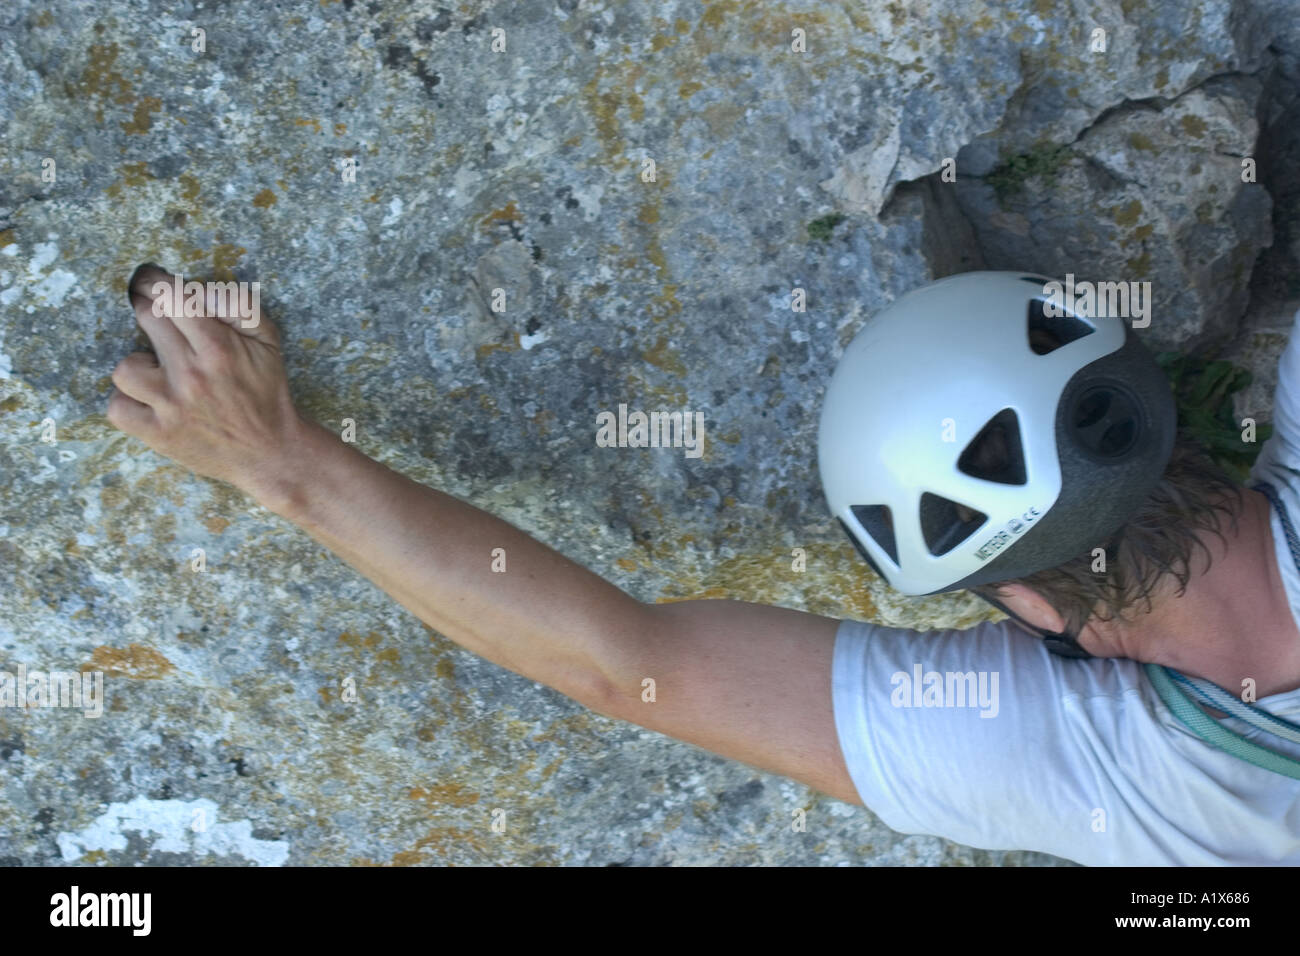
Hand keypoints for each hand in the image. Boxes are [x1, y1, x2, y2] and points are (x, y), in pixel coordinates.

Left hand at [107, 265, 306, 503]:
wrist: (270, 452)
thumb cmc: (266, 392)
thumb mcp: (269, 342)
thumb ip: (239, 306)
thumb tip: (201, 290)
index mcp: (219, 347)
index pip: (171, 296)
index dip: (154, 282)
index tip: (150, 281)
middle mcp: (191, 374)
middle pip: (146, 319)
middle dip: (151, 315)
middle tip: (162, 324)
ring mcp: (171, 406)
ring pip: (125, 366)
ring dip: (139, 365)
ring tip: (159, 373)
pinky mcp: (158, 434)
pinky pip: (118, 408)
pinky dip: (129, 403)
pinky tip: (150, 402)